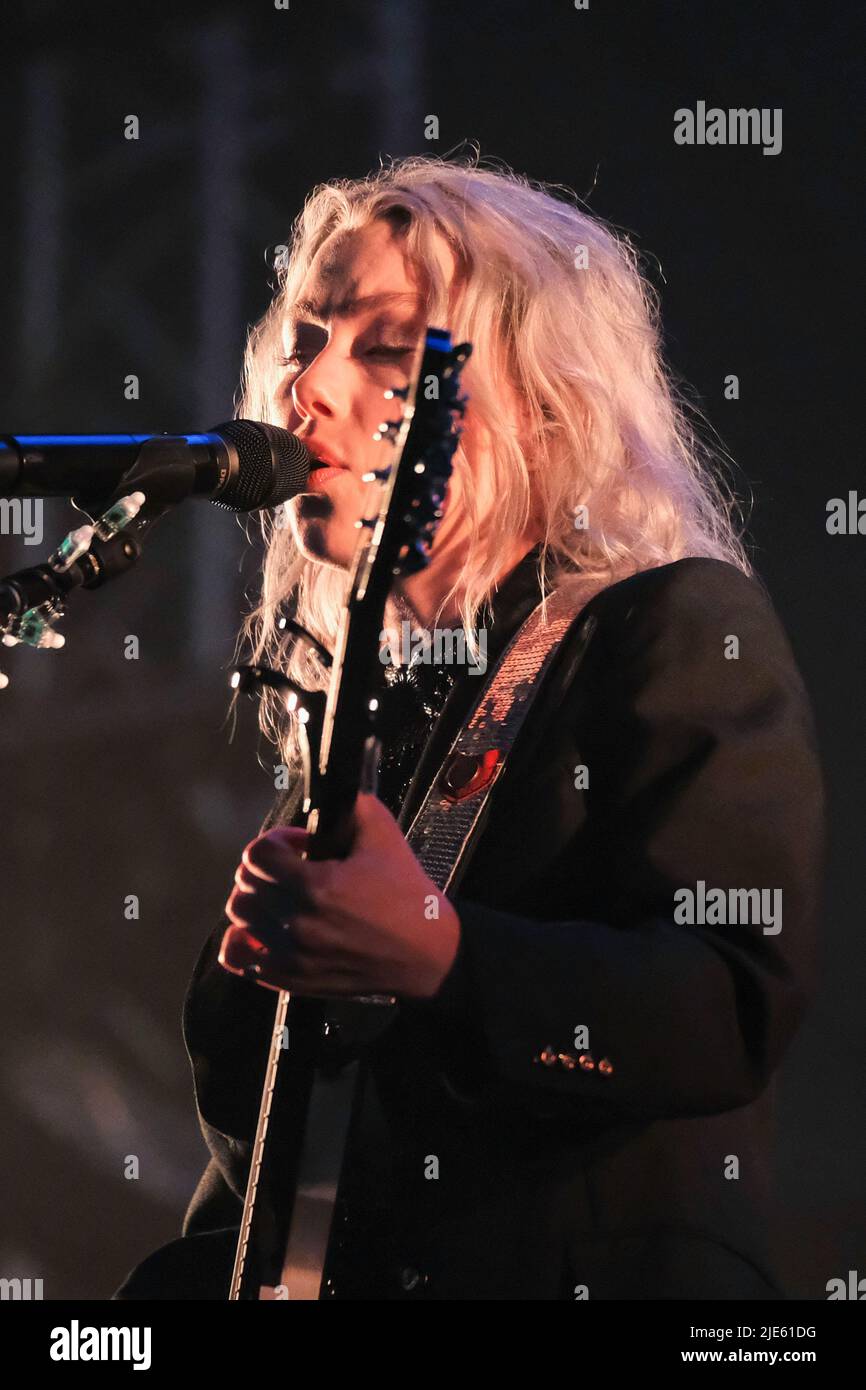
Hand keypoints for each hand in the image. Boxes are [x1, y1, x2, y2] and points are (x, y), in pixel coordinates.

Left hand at [219, 791, 460, 998]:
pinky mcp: (291, 980)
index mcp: (317, 886)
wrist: (427, 954)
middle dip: (266, 868)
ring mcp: (291, 956)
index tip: (301, 846)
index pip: (257, 854)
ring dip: (257, 900)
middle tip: (294, 869)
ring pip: (239, 917)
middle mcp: (297, 923)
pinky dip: (244, 939)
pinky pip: (238, 957)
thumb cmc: (407, 894)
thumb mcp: (385, 836)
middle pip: (244, 884)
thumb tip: (331, 791)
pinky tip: (268, 929)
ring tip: (284, 898)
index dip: (277, 841)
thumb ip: (353, 805)